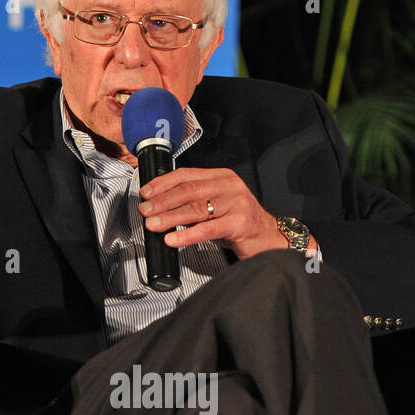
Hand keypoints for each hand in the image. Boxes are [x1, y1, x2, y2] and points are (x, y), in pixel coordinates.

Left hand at [139, 167, 286, 260]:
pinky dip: (187, 235)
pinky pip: (208, 229)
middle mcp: (229, 186)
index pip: (187, 175)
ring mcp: (236, 203)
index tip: (146, 192)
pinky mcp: (239, 222)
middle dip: (162, 201)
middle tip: (145, 210)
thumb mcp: (217, 207)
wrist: (270, 238)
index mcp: (222, 177)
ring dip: (170, 217)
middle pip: (189, 191)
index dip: (163, 183)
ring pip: (196, 208)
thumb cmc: (241, 224)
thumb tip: (162, 208)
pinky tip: (173, 239)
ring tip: (153, 224)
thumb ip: (195, 203)